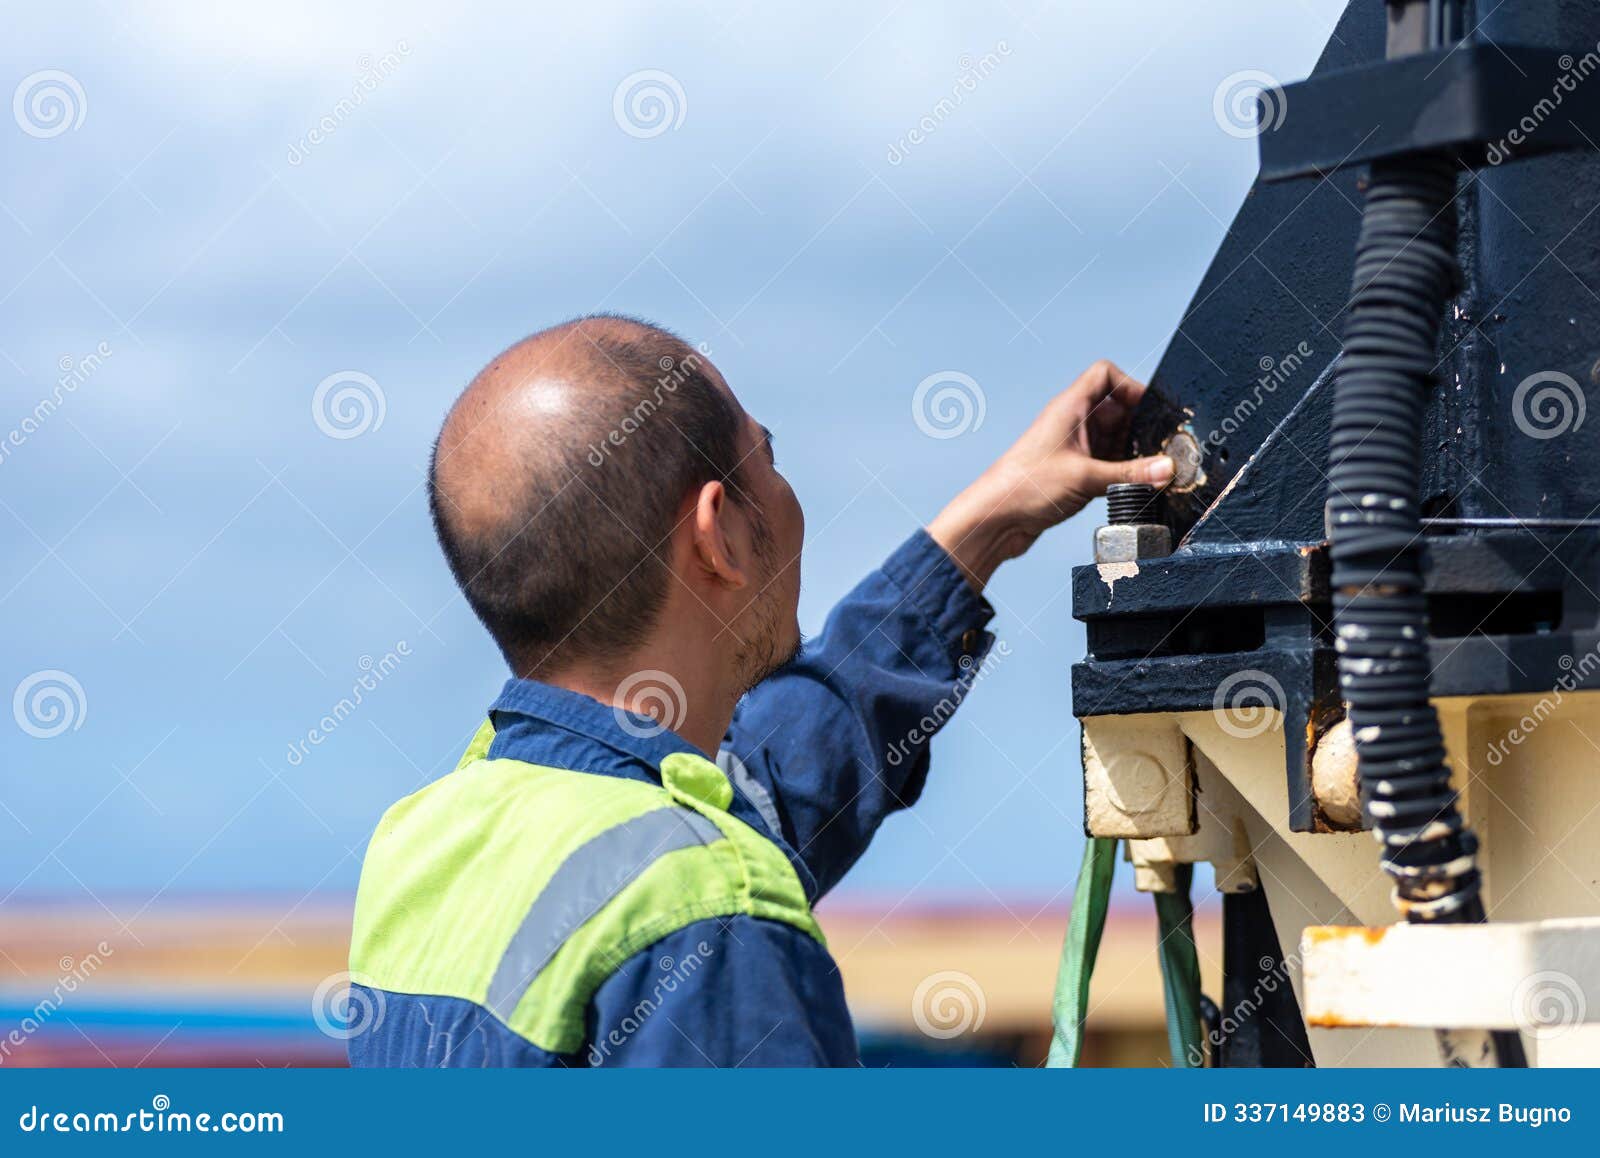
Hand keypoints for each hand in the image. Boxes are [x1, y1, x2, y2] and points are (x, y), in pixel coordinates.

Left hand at [927, 360, 1173, 589]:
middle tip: (1159, 447)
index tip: (1151, 410)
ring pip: (1113, 438)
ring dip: (1131, 452)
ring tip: (1146, 471)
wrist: (995, 520)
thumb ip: (1131, 473)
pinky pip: (1105, 461)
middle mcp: (1072, 423)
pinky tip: (1129, 486)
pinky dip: (1120, 470)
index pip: (1105, 375)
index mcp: (1070, 408)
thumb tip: (1167, 468)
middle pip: (1116, 409)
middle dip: (1138, 426)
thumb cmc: (1025, 487)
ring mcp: (1072, 447)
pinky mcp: (1073, 471)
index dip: (1130, 385)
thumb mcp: (1086, 477)